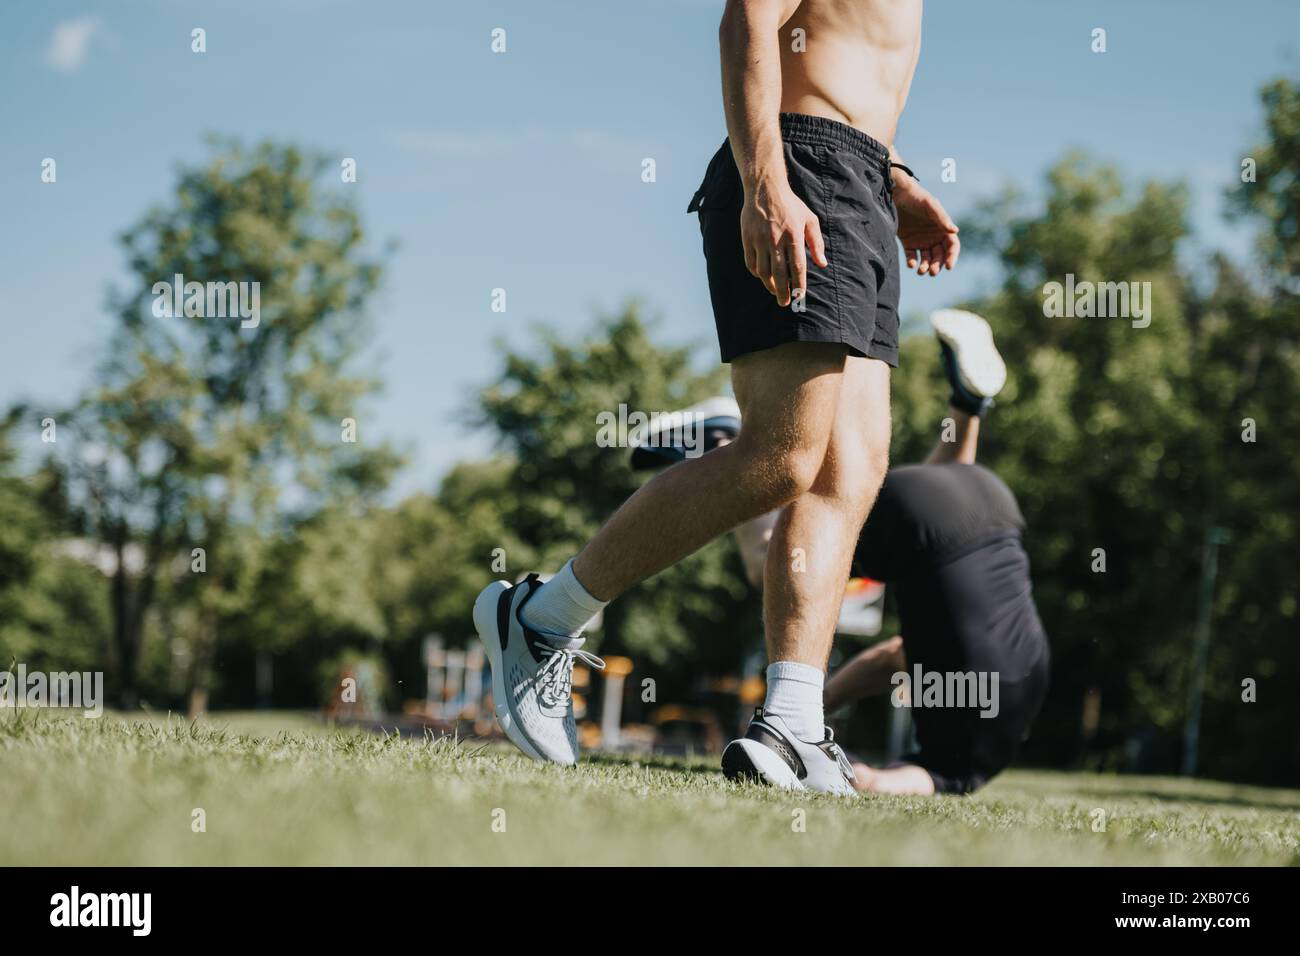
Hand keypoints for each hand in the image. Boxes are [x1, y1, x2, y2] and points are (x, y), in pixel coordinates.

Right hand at [740, 180, 827, 306]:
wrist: (765, 189)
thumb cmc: (791, 205)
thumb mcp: (809, 219)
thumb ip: (817, 242)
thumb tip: (822, 264)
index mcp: (793, 235)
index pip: (797, 266)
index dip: (799, 284)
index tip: (800, 296)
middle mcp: (776, 239)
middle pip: (779, 273)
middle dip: (783, 292)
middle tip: (785, 303)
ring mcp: (759, 239)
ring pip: (763, 271)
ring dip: (769, 284)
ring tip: (775, 291)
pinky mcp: (747, 238)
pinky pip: (751, 262)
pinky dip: (756, 273)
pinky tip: (763, 277)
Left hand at [893, 177, 958, 275]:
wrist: (897, 195)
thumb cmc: (917, 198)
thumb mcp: (930, 206)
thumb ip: (942, 218)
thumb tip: (955, 231)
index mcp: (943, 229)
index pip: (952, 246)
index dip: (952, 257)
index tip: (949, 266)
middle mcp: (934, 237)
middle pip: (939, 256)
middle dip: (937, 265)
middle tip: (932, 272)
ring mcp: (921, 241)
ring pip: (926, 259)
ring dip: (925, 266)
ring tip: (921, 271)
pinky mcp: (908, 243)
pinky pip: (912, 256)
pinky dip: (912, 262)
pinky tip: (911, 264)